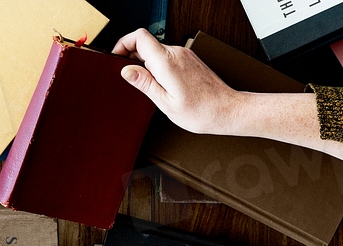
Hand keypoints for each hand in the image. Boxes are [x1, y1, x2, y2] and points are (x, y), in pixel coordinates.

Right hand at [113, 29, 245, 133]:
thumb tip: (127, 71)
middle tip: (132, 79)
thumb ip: (144, 83)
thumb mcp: (165, 103)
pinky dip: (159, 67)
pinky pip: (167, 58)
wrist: (226, 111)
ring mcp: (184, 55)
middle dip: (133, 58)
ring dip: (147, 65)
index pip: (139, 37)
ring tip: (151, 87)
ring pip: (156, 52)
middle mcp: (176, 53)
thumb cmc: (201, 112)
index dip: (123, 44)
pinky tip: (163, 85)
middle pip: (146, 44)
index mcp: (167, 62)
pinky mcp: (189, 60)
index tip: (117, 58)